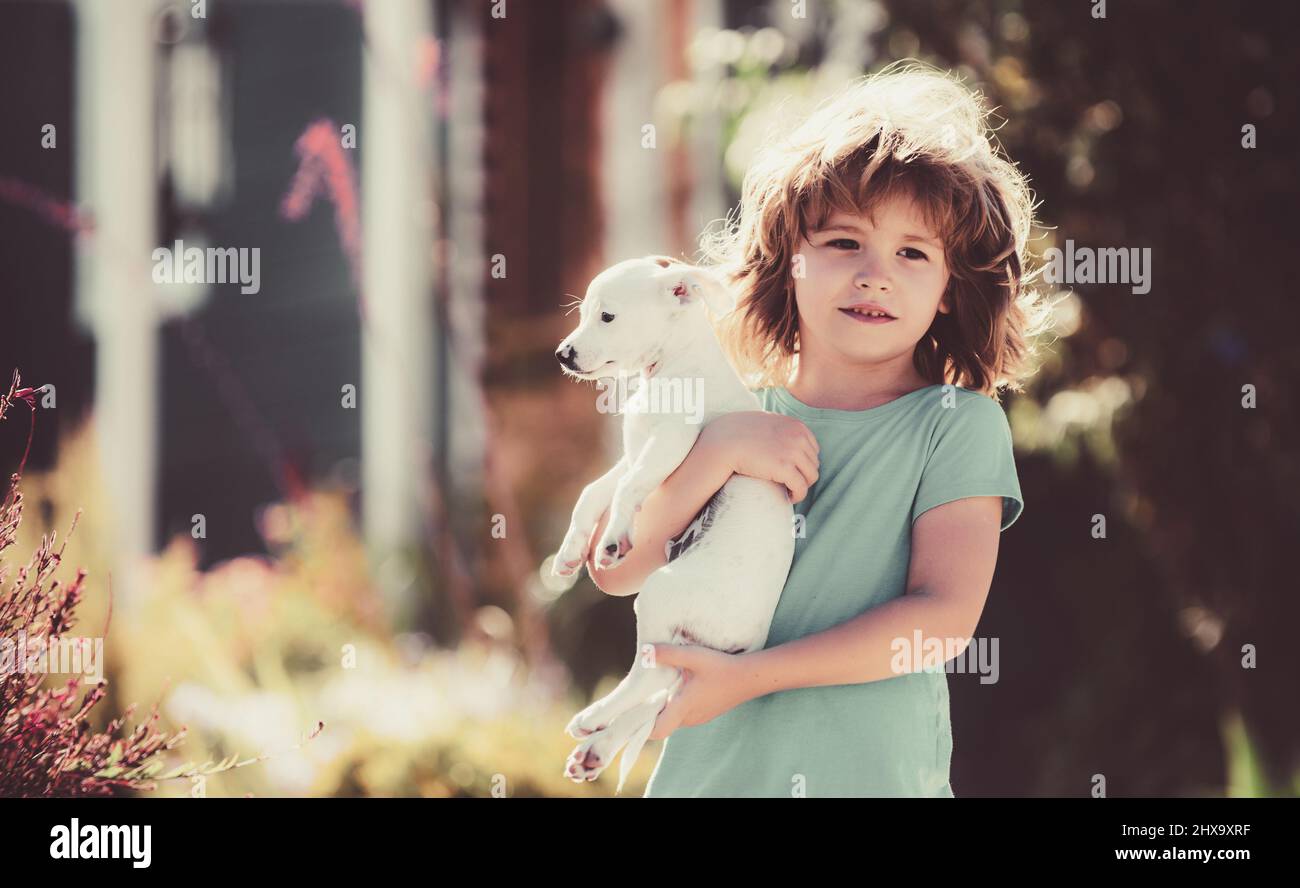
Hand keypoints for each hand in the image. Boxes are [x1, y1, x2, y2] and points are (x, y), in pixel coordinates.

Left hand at [647, 644, 754, 740]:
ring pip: (673, 719)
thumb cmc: (721, 667)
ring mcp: (699, 717)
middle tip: (639, 695)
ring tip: (656, 689)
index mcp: (683, 707)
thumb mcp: (693, 656)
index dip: (640, 725)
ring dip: (663, 708)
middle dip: (649, 713)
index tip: (631, 713)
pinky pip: (684, 715)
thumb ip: (668, 654)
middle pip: (662, 724)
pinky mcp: (706, 713)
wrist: (750, 677)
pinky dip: (675, 706)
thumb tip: (645, 651)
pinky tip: (676, 688)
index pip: (656, 730)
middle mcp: (690, 717)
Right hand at [700, 410, 819, 502]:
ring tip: (789, 490)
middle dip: (802, 474)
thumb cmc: (738, 434)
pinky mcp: (785, 468)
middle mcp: (798, 436)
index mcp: (796, 425)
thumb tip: (784, 440)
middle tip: (789, 482)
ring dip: (801, 486)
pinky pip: (801, 488)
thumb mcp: (766, 422)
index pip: (813, 449)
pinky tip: (787, 496)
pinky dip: (797, 495)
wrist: (724, 443)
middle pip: (813, 463)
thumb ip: (779, 428)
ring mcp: (793, 452)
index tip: (792, 471)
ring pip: (811, 477)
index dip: (803, 463)